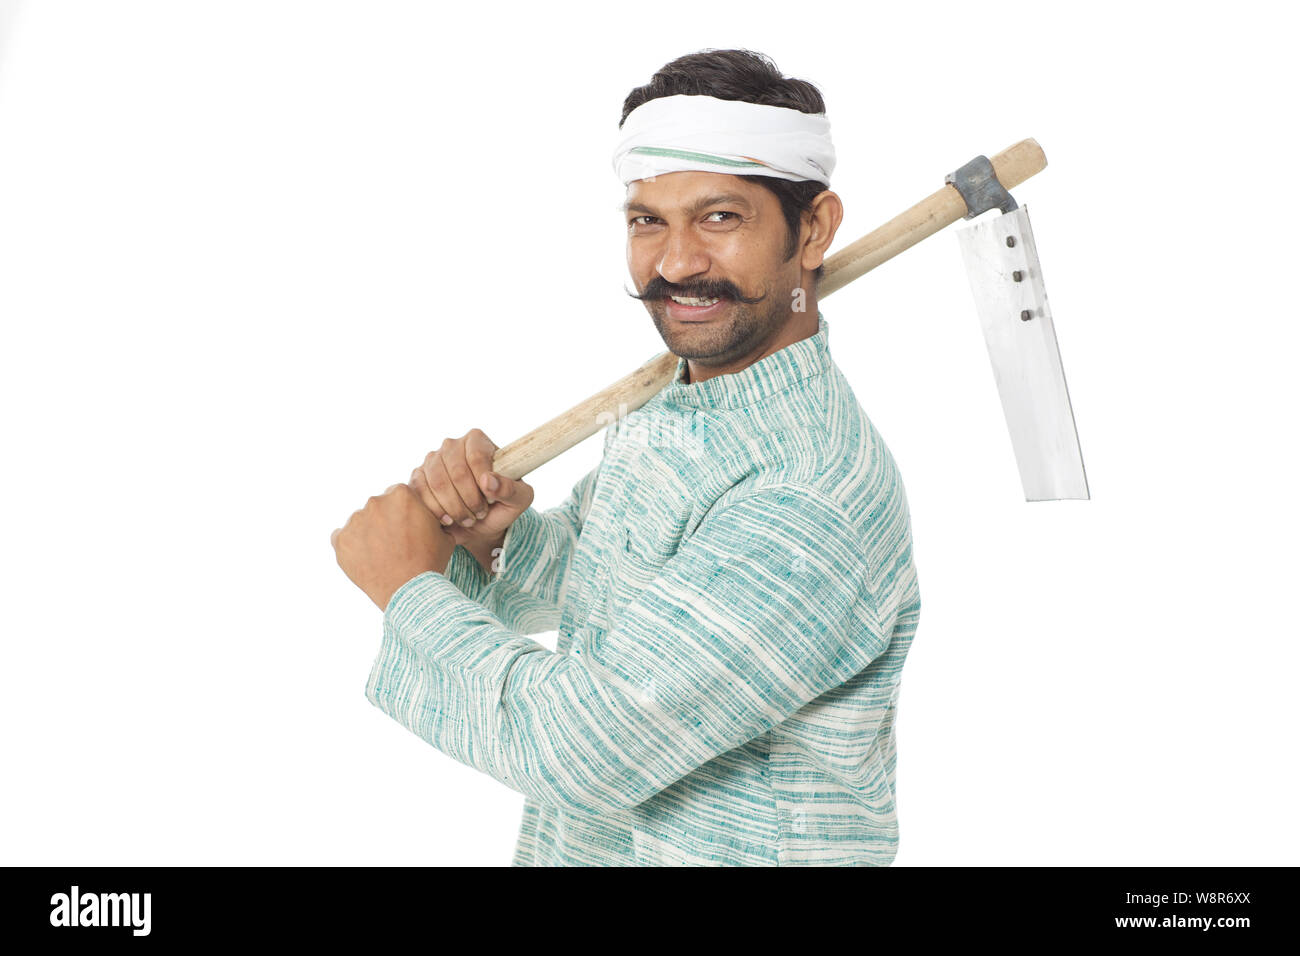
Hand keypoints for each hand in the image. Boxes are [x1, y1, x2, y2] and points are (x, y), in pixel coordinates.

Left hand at [331, 483, 453, 610]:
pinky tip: (366, 560)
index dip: (404, 512)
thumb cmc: (429, 562)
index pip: (399, 495)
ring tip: (381, 555)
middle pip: (378, 507)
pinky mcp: (340, 540)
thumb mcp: (444, 534)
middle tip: (395, 543)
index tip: (407, 527)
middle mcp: (375, 502)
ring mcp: (355, 521)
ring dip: (368, 533)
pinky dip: (352, 547)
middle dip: (385, 521)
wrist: (409, 591)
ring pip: (360, 522)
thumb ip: (432, 518)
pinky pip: (343, 538)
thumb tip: (436, 518)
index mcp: (401, 495)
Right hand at [409, 429, 534, 571]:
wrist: (479, 524)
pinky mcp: (418, 477)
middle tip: (479, 514)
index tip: (489, 501)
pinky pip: (421, 493)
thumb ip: (511, 489)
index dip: (482, 482)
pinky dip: (436, 511)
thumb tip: (488, 482)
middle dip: (469, 500)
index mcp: (478, 441)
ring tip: (467, 518)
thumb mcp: (519, 499)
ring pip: (437, 483)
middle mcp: (452, 445)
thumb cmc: (502, 506)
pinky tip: (449, 520)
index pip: (476, 455)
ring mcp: (432, 460)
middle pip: (456, 471)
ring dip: (454, 508)